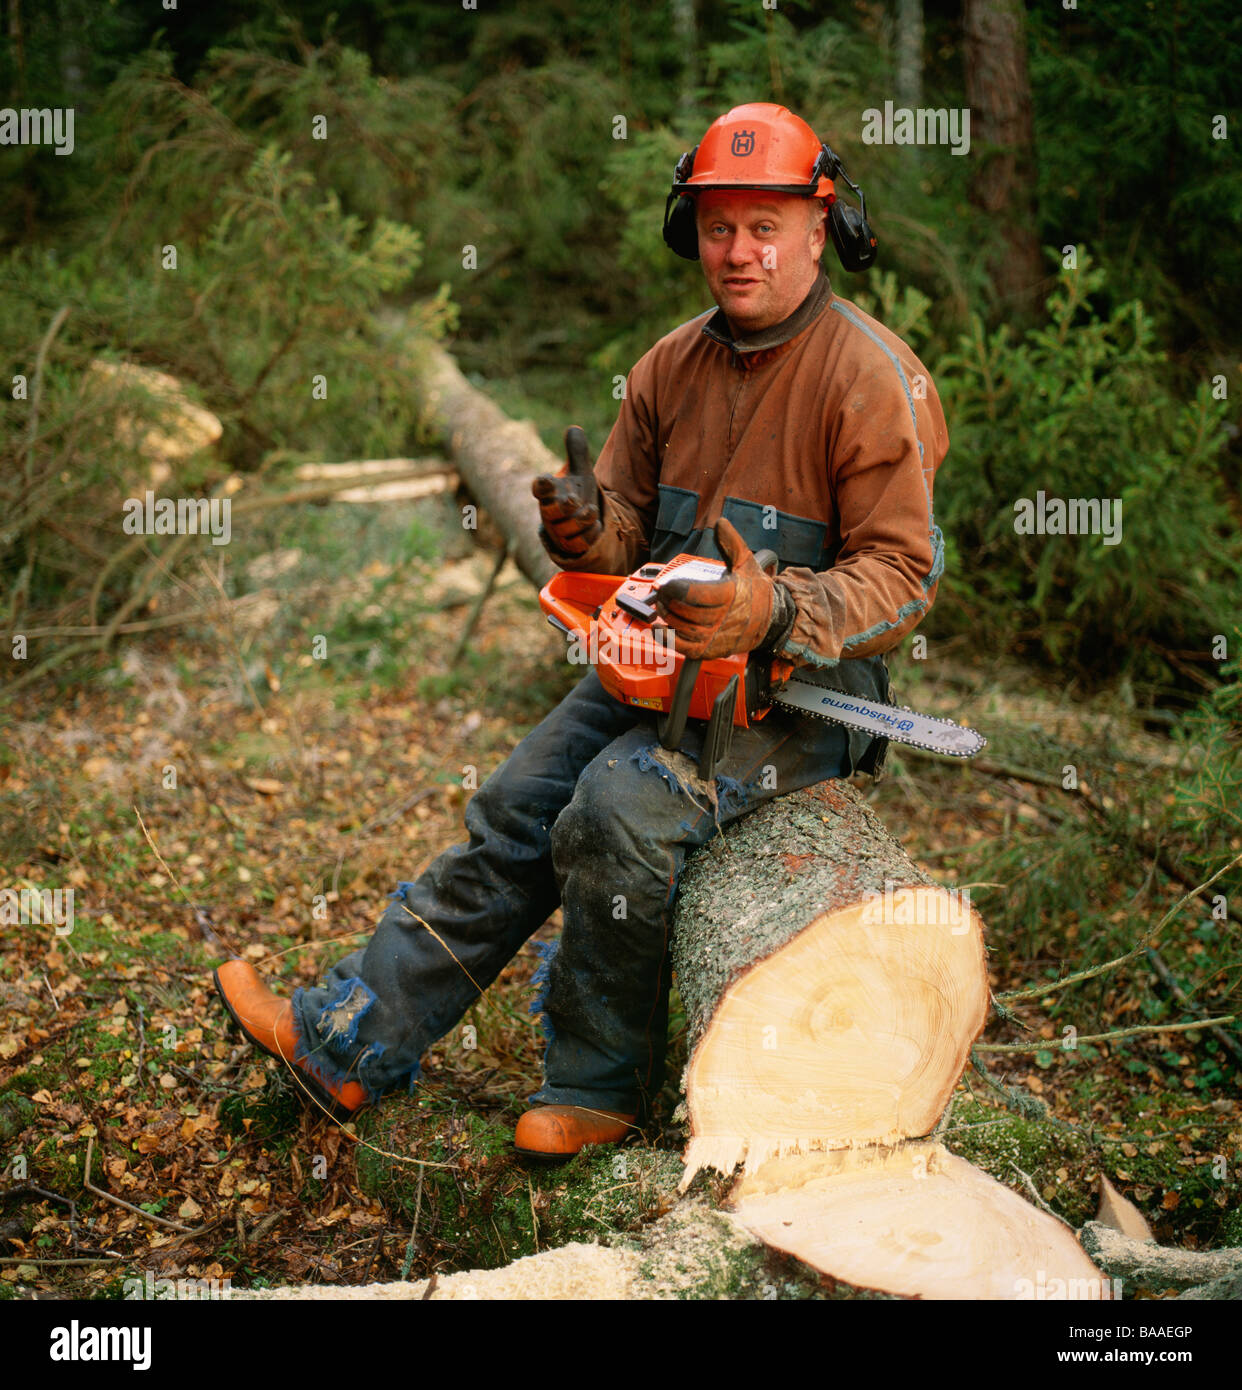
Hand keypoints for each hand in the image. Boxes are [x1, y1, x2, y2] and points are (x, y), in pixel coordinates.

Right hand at [532, 427, 601, 558]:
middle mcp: (550, 513)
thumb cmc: (576, 491)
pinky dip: (589, 535)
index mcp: (549, 493)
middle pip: (550, 513)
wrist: (581, 520)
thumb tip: (575, 429)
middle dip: (561, 507)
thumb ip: (577, 452)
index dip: (542, 485)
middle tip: (573, 499)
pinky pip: (579, 543)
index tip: (546, 479)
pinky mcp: (572, 545)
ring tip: (591, 509)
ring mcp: (560, 531)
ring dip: (580, 520)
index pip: (540, 488)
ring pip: (566, 530)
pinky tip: (597, 526)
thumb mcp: (580, 471)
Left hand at [654, 518, 776, 659]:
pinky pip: (685, 648)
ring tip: (661, 606)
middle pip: (684, 611)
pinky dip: (668, 640)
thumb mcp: (747, 562)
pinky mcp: (712, 650)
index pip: (692, 593)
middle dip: (667, 601)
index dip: (673, 588)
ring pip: (682, 628)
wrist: (772, 620)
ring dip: (666, 617)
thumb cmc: (756, 590)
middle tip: (660, 594)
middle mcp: (722, 618)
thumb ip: (731, 543)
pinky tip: (658, 629)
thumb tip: (720, 523)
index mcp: (728, 594)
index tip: (664, 584)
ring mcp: (716, 636)